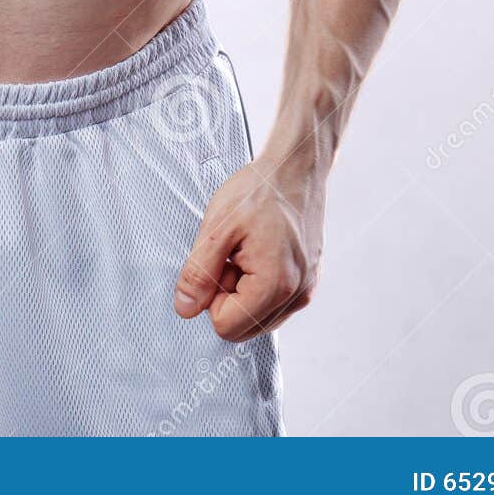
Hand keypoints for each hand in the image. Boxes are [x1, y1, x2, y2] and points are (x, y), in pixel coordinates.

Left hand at [173, 156, 324, 340]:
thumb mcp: (217, 227)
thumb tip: (184, 309)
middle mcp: (297, 295)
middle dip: (228, 296)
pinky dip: (260, 283)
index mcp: (275, 285)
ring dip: (244, 290)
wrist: (295, 166)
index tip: (220, 261)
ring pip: (258, 317)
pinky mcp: (309, 280)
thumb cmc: (260, 189)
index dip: (211, 296)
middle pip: (243, 328)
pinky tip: (260, 250)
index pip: (226, 327)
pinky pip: (274, 303)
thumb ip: (198, 273)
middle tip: (232, 254)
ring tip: (247, 249)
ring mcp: (307, 289)